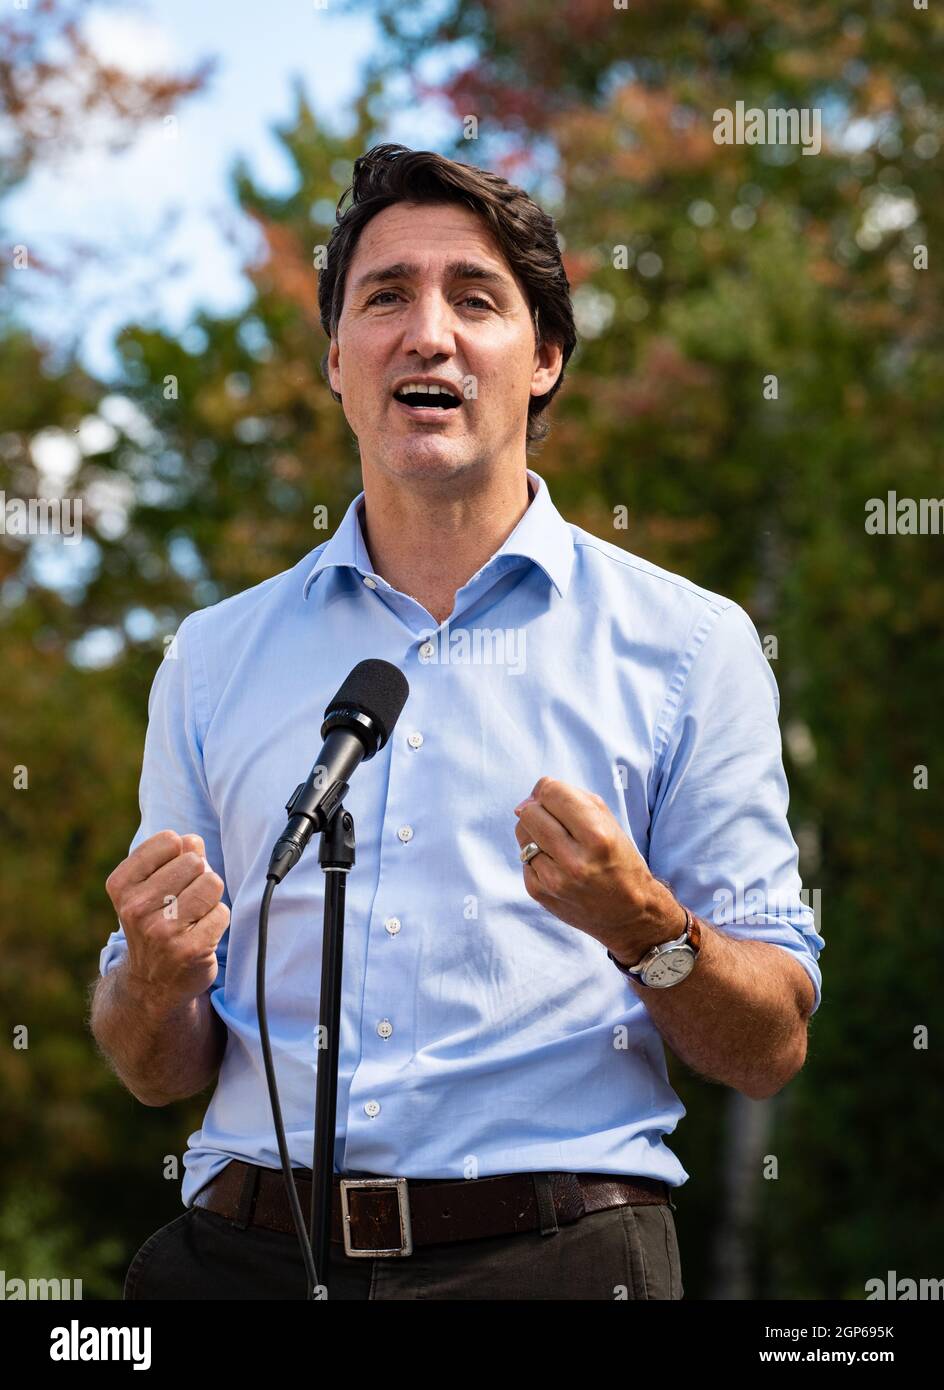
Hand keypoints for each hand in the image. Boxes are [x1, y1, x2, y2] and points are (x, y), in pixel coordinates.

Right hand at [105, 830, 229, 1005]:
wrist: (151, 984)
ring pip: (212, 883)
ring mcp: (163, 930)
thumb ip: (172, 857)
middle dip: (198, 876)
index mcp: (122, 885)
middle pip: (195, 862)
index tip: (170, 877)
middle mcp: (136, 908)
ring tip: (194, 916)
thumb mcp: (148, 886)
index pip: (169, 841)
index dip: (180, 854)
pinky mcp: (190, 949)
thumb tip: (194, 841)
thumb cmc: (155, 922)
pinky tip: (201, 934)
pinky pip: (222, 912)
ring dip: (210, 898)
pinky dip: (217, 920)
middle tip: (184, 901)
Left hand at [513, 777, 686, 962]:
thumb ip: (575, 799)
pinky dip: (536, 855)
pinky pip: (524, 858)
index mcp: (598, 837)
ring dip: (534, 831)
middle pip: (530, 812)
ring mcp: (554, 880)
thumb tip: (533, 794)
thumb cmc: (620, 861)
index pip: (552, 793)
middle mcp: (575, 860)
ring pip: (521, 834)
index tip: (555, 795)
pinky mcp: (539, 893)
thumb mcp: (610, 824)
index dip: (549, 788)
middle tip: (554, 817)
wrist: (630, 915)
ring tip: (556, 841)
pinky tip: (556, 863)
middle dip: (538, 807)